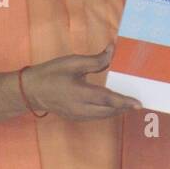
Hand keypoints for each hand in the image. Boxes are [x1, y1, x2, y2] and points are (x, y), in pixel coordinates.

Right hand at [21, 45, 140, 120]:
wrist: (30, 90)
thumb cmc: (51, 73)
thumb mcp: (72, 62)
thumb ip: (95, 60)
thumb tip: (112, 50)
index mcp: (80, 93)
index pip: (107, 99)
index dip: (124, 102)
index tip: (139, 104)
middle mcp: (80, 108)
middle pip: (108, 110)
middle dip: (124, 107)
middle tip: (137, 101)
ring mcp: (78, 116)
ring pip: (103, 116)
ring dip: (116, 110)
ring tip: (128, 103)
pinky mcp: (75, 118)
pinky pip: (96, 117)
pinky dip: (107, 112)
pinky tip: (111, 105)